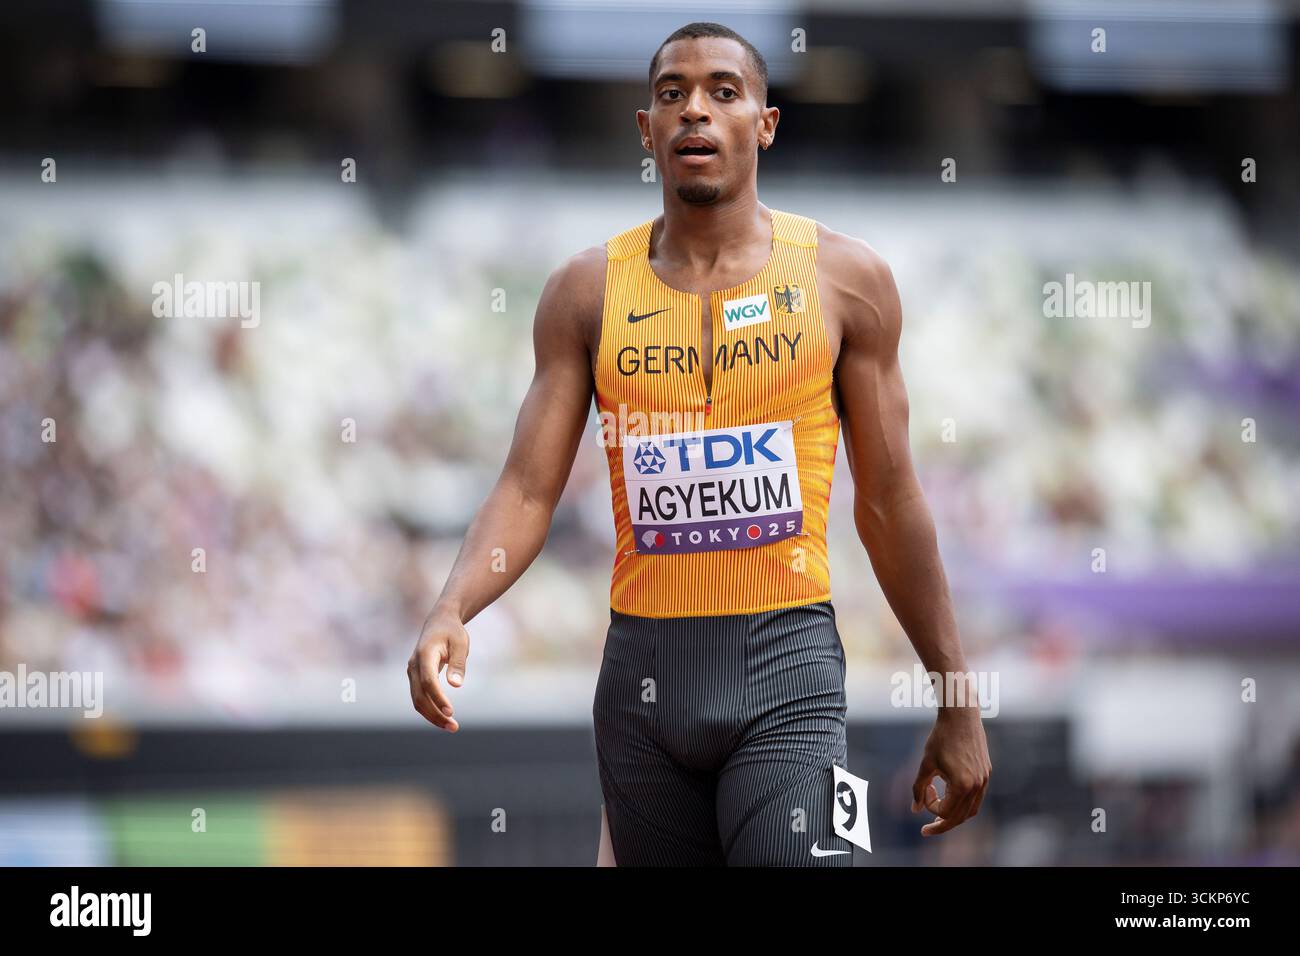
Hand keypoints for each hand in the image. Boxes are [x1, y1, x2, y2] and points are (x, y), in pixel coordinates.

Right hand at [407, 606, 469, 731]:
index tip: (451, 711)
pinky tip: (444, 718)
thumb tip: (456, 686)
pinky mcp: (415, 677)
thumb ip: (458, 664)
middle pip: (420, 696)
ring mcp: (412, 672)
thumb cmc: (452, 632)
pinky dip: (430, 709)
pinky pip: (419, 697)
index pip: (428, 681)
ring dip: (432, 715)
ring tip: (452, 726)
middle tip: (454, 727)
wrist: (439, 622)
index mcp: (424, 654)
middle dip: (435, 714)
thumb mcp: (461, 644)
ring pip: (417, 700)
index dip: (438, 698)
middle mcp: (414, 665)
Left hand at [911, 705, 990, 835]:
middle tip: (927, 830)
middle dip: (942, 824)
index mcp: (962, 784)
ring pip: (971, 810)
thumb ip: (919, 788)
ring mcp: (984, 780)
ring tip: (939, 815)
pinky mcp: (987, 773)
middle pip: (960, 817)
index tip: (925, 790)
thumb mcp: (926, 764)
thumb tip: (915, 810)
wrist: (961, 716)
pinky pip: (976, 798)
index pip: (945, 812)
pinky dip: (963, 803)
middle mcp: (977, 785)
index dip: (930, 807)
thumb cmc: (940, 738)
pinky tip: (950, 797)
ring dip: (954, 815)